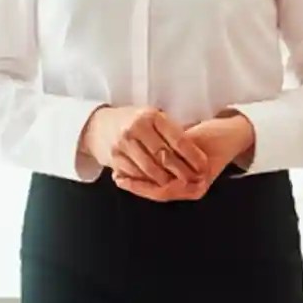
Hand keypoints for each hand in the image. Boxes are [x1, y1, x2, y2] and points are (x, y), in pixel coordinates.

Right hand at [80, 106, 207, 185]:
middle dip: (182, 171)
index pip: (177, 138)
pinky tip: (161, 186)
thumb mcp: (152, 116)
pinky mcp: (114, 159)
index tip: (204, 165)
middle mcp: (136, 129)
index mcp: (150, 116)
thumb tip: (198, 148)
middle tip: (195, 180)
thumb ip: (170, 130)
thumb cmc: (133, 121)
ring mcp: (123, 144)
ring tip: (181, 186)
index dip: (192, 155)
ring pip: (151, 169)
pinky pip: (136, 175)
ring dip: (167, 180)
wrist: (97, 125)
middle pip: (164, 156)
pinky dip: (149, 183)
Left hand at [113, 113, 254, 201]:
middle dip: (136, 185)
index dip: (140, 184)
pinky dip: (147, 178)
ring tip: (119, 175)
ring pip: (157, 189)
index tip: (121, 175)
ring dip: (139, 182)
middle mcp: (193, 189)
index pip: (160, 191)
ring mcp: (190, 186)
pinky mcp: (186, 179)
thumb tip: (153, 152)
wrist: (233, 133)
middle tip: (117, 177)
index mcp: (196, 184)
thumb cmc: (216, 135)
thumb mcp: (193, 142)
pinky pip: (162, 182)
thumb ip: (174, 150)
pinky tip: (131, 171)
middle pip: (157, 192)